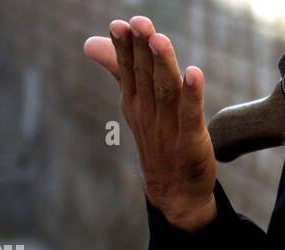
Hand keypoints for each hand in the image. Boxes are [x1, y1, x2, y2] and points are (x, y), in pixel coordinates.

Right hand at [84, 16, 217, 231]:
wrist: (175, 193)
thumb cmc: (158, 141)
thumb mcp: (135, 105)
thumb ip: (118, 70)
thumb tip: (90, 42)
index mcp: (134, 103)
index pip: (127, 69)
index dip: (124, 47)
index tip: (120, 24)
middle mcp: (148, 113)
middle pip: (145, 76)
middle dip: (142, 48)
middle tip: (140, 22)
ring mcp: (168, 128)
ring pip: (166, 90)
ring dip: (163, 64)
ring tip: (160, 40)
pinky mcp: (191, 141)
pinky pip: (190, 115)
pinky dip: (193, 95)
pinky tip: (194, 73)